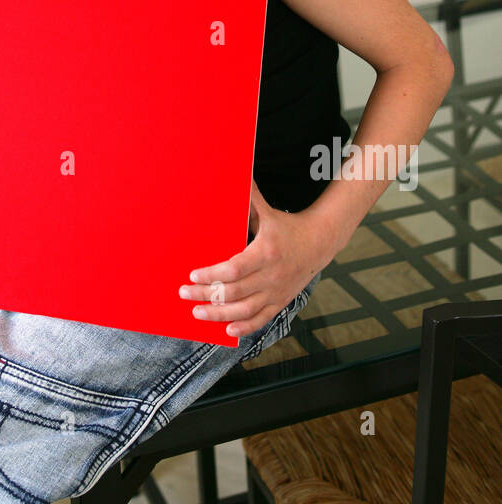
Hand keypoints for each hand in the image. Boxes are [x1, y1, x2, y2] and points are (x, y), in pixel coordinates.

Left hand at [177, 179, 328, 336]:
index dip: (213, 275)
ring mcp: (276, 292)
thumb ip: (248, 196)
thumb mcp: (267, 211)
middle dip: (207, 294)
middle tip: (184, 293)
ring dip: (219, 315)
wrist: (319, 243)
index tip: (193, 275)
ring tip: (197, 313)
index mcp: (265, 252)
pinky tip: (227, 330)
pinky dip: (244, 327)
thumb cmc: (286, 226)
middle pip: (235, 292)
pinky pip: (261, 319)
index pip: (235, 269)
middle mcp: (271, 275)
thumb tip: (235, 173)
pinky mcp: (280, 302)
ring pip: (245, 310)